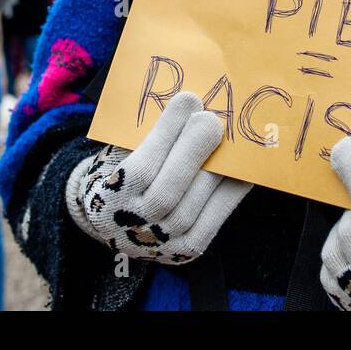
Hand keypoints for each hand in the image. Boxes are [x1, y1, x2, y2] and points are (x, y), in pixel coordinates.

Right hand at [65, 91, 252, 263]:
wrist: (114, 220)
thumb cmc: (121, 171)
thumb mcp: (121, 152)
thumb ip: (147, 134)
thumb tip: (191, 104)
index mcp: (109, 197)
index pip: (140, 168)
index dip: (167, 132)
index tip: (188, 100)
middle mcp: (133, 225)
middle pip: (167, 191)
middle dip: (193, 151)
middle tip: (212, 119)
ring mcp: (161, 243)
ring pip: (192, 208)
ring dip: (215, 170)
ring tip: (229, 140)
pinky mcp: (186, 250)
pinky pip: (213, 220)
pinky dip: (231, 192)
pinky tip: (241, 169)